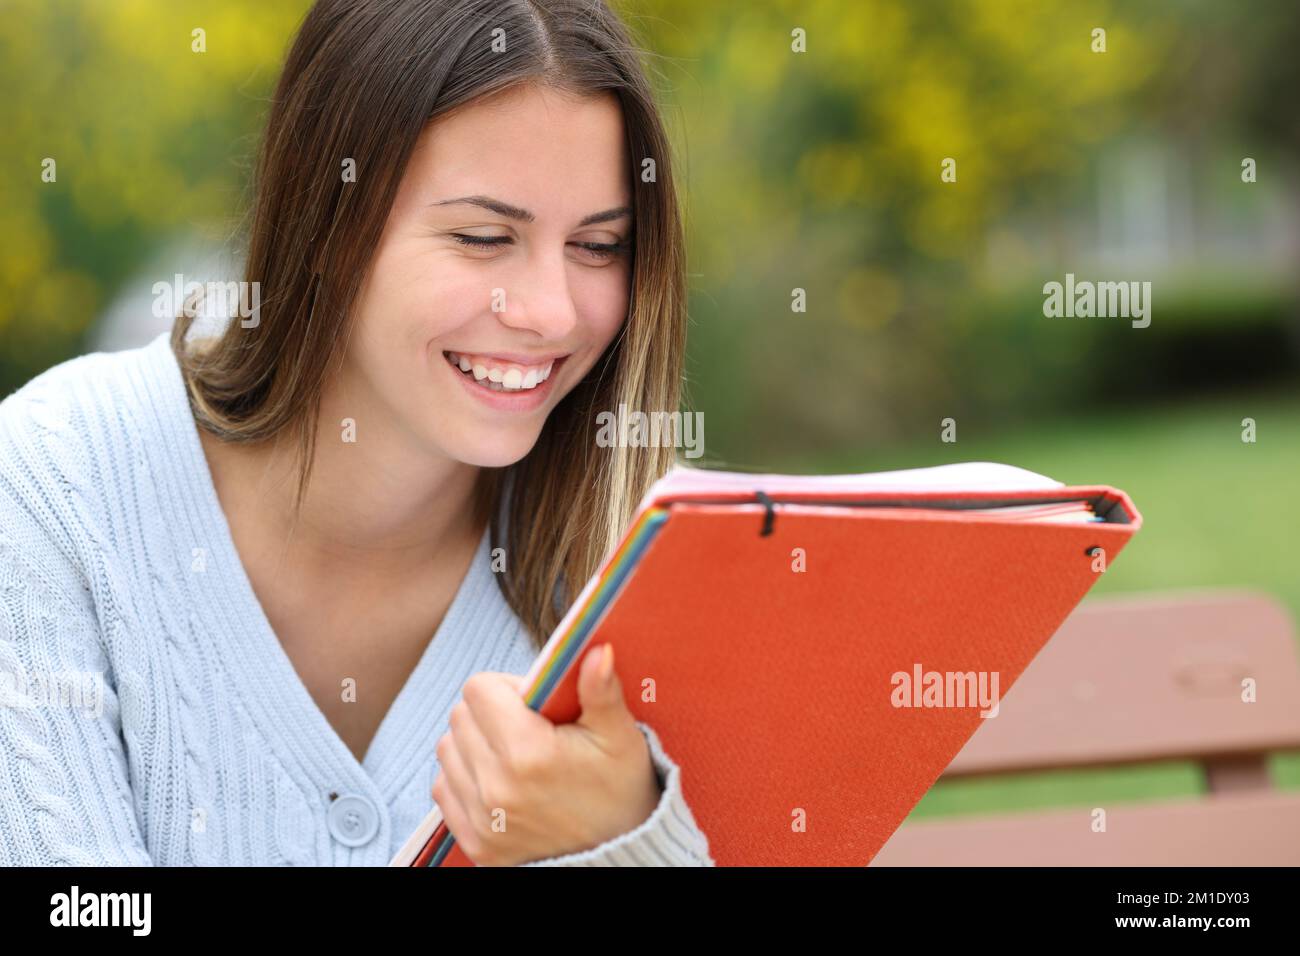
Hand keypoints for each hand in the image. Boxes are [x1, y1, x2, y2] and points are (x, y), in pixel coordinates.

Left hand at [431, 644, 661, 865]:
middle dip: (489, 711)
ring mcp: (482, 817)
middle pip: (460, 715)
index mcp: (528, 752)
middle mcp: (496, 786)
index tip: (532, 702)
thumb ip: (600, 691)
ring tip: (512, 753)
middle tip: (526, 726)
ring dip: (473, 743)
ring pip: (447, 749)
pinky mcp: (474, 841)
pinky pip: (444, 788)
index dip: (506, 687)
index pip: (479, 689)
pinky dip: (465, 777)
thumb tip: (596, 648)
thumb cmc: (620, 790)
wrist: (618, 858)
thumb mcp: (619, 737)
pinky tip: (499, 780)